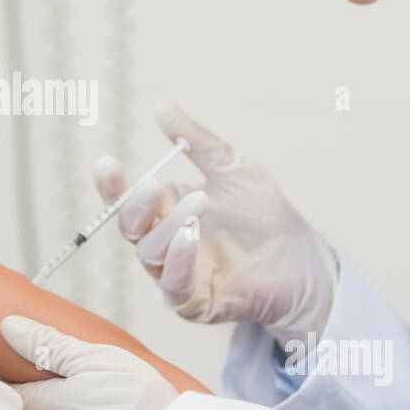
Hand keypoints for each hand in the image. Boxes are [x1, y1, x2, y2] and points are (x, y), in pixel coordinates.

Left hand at [0, 315, 180, 409]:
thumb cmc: (136, 400)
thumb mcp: (90, 357)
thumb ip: (45, 343)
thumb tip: (8, 327)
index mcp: (39, 406)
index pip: (7, 383)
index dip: (20, 366)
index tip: (39, 360)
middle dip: (39, 393)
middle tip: (70, 381)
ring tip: (93, 406)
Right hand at [93, 102, 338, 336]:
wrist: (302, 260)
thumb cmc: (265, 216)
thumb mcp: (232, 169)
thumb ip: (197, 141)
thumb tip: (162, 107)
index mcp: (165, 209)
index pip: (126, 198)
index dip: (113, 184)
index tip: (107, 164)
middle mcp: (163, 242)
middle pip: (129, 227)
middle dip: (134, 205)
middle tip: (153, 185)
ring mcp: (176, 273)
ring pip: (149, 253)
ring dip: (168, 227)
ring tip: (198, 203)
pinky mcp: (194, 302)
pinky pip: (173, 285)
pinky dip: (178, 260)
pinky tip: (191, 237)